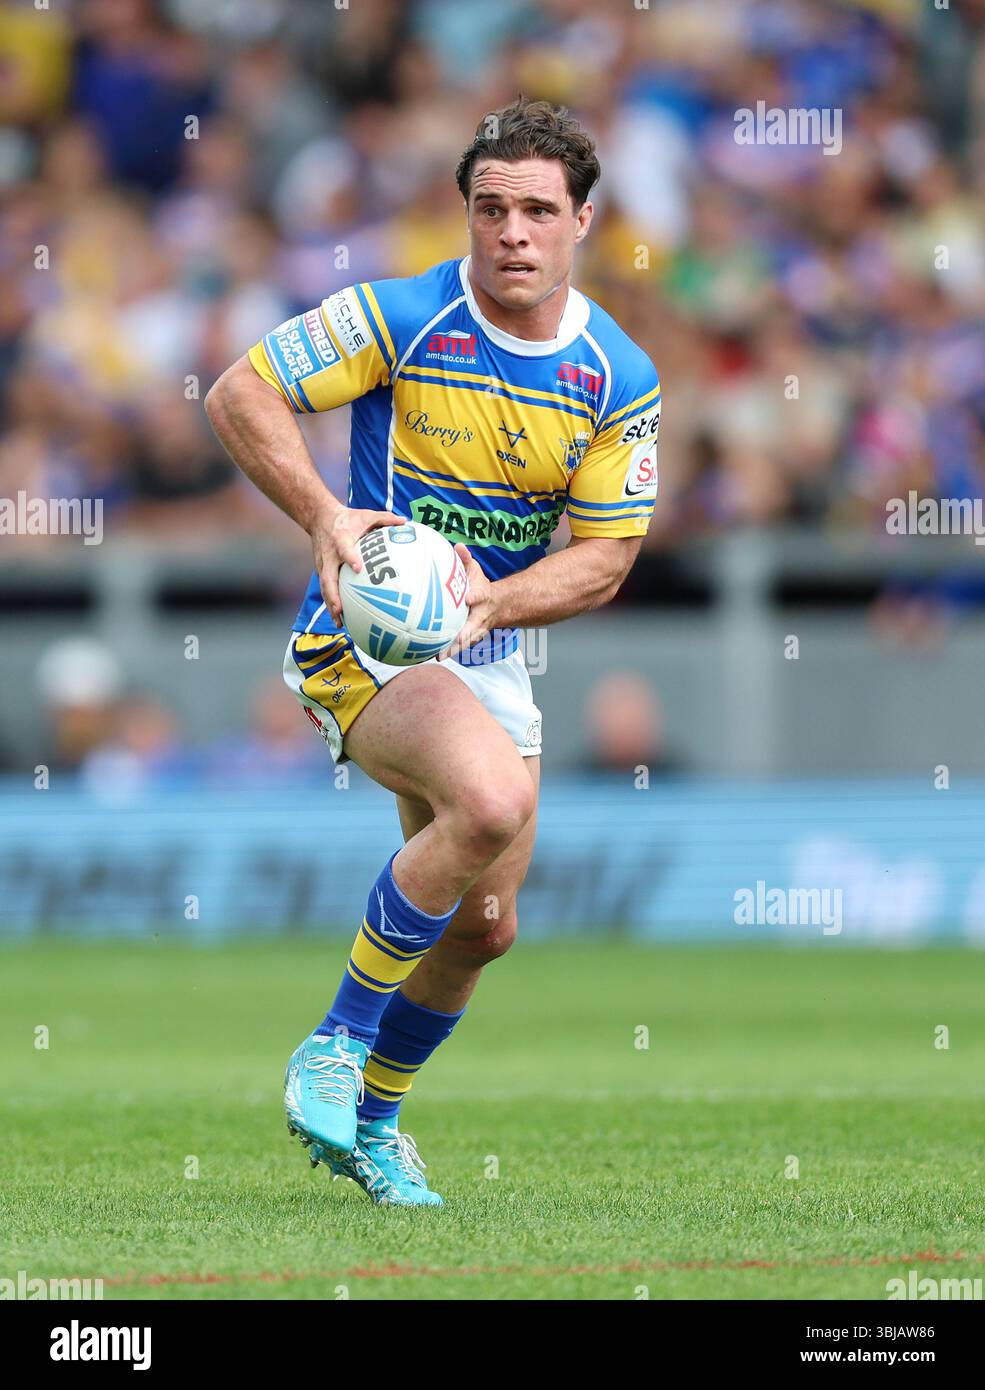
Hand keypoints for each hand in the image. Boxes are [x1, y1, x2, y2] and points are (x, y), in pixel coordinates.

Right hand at [310, 505, 405, 624]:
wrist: (319, 517)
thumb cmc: (347, 518)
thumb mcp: (366, 515)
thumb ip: (385, 518)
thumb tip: (405, 522)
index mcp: (340, 539)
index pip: (344, 549)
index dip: (350, 558)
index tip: (358, 568)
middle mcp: (329, 555)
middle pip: (328, 577)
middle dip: (333, 595)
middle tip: (340, 610)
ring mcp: (323, 565)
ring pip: (325, 587)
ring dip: (331, 605)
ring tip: (339, 622)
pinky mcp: (322, 571)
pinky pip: (326, 589)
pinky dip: (331, 604)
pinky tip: (340, 619)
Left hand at [439, 544, 500, 659]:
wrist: (497, 606)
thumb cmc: (480, 586)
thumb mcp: (476, 571)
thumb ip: (466, 560)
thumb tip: (458, 546)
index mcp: (482, 597)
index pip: (479, 596)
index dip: (474, 597)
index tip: (469, 598)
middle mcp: (480, 616)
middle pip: (474, 626)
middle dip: (465, 633)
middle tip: (457, 639)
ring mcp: (476, 630)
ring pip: (466, 641)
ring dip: (454, 649)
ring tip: (439, 655)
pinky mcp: (469, 638)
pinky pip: (457, 646)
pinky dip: (447, 651)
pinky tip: (430, 656)